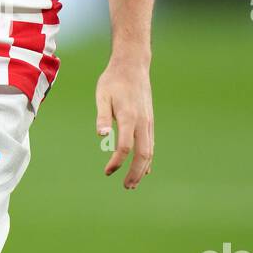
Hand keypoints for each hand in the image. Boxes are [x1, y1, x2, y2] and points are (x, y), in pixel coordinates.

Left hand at [95, 58, 153, 188]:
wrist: (133, 66)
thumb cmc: (113, 81)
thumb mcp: (102, 95)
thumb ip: (102, 116)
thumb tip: (101, 135)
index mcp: (129, 117)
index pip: (125, 147)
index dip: (117, 162)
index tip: (107, 171)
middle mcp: (142, 122)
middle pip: (143, 154)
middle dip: (135, 173)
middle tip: (126, 187)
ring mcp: (148, 122)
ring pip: (150, 151)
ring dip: (142, 170)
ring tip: (133, 183)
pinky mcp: (150, 121)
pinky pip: (151, 144)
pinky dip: (148, 159)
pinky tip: (145, 169)